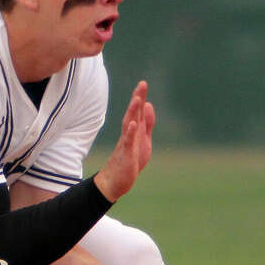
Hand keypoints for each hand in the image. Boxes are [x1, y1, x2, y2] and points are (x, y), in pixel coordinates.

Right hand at [94, 81, 154, 201]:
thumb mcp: (144, 140)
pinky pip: (128, 142)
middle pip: (132, 113)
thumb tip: (148, 105)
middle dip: (137, 99)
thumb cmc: (130, 160)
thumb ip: (148, 123)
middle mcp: (129, 134)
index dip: (140, 98)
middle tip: (142, 84)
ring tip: (137, 99)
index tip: (143, 83)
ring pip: (129, 124)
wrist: (116, 181)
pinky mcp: (126, 154)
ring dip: (133, 112)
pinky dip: (130, 132)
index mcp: (134, 130)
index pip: (137, 111)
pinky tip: (133, 124)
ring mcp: (126, 143)